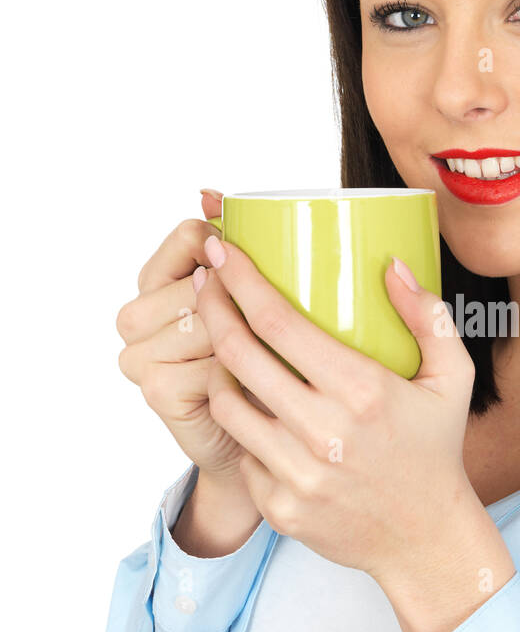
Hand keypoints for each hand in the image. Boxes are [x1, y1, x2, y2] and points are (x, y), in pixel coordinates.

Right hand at [115, 191, 248, 480]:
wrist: (262, 439)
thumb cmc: (269, 364)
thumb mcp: (261, 301)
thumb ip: (237, 248)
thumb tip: (208, 192)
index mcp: (158, 279)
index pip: (189, 236)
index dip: (229, 249)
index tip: (259, 271)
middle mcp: (138, 314)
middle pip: (200, 282)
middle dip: (241, 307)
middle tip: (269, 338)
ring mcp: (139, 354)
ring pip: (205, 323)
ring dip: (245, 344)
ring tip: (264, 365)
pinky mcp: (154, 389)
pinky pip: (208, 364)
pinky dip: (239, 377)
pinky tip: (250, 390)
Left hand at [193, 232, 514, 631]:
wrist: (427, 540)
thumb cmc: (436, 451)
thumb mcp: (452, 378)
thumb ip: (428, 316)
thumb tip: (391, 265)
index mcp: (364, 392)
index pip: (279, 324)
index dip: (240, 280)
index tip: (222, 251)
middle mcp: (325, 433)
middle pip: (238, 355)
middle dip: (212, 308)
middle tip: (207, 285)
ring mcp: (297, 475)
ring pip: (226, 403)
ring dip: (216, 367)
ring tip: (224, 346)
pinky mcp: (279, 507)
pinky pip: (242, 450)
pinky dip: (244, 425)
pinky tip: (253, 409)